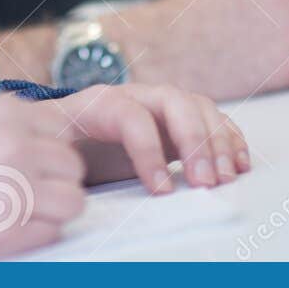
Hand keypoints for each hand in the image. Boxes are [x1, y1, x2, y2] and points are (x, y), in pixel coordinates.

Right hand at [0, 95, 88, 259]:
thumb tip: (26, 122)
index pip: (60, 127)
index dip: (46, 149)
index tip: (27, 164)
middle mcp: (11, 145)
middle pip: (71, 165)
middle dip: (52, 181)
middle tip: (19, 195)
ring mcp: (11, 189)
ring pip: (72, 201)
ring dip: (50, 210)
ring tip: (14, 215)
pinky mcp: (5, 233)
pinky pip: (51, 233)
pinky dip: (33, 236)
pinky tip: (0, 232)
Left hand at [54, 82, 250, 191]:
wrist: (61, 135)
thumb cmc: (59, 145)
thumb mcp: (50, 150)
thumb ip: (61, 161)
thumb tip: (72, 186)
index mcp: (99, 103)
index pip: (131, 115)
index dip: (149, 152)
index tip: (160, 190)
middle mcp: (135, 96)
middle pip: (174, 102)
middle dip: (195, 141)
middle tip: (205, 183)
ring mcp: (159, 106)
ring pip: (197, 108)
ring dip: (217, 141)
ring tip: (224, 178)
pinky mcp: (177, 122)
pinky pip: (211, 119)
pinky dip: (229, 139)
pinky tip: (238, 164)